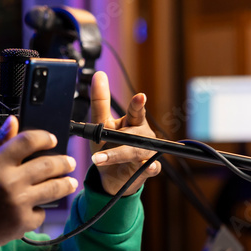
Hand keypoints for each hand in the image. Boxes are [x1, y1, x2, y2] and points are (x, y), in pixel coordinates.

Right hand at [0, 115, 77, 250]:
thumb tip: (14, 121)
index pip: (28, 141)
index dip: (44, 137)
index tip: (52, 139)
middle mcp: (10, 182)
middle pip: (48, 165)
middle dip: (64, 162)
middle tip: (69, 162)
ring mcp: (18, 204)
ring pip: (54, 189)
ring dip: (66, 184)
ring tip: (70, 182)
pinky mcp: (23, 223)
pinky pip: (42, 212)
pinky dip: (41, 209)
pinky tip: (38, 206)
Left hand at [88, 71, 160, 195]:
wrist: (111, 176)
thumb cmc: (108, 146)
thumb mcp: (101, 124)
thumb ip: (101, 101)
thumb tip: (98, 74)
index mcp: (133, 121)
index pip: (136, 111)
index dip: (138, 104)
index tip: (140, 96)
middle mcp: (143, 135)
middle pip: (138, 131)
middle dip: (128, 133)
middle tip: (112, 133)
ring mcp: (147, 152)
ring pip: (139, 150)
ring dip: (119, 154)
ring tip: (99, 158)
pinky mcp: (147, 169)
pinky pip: (152, 168)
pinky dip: (150, 168)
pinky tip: (149, 168)